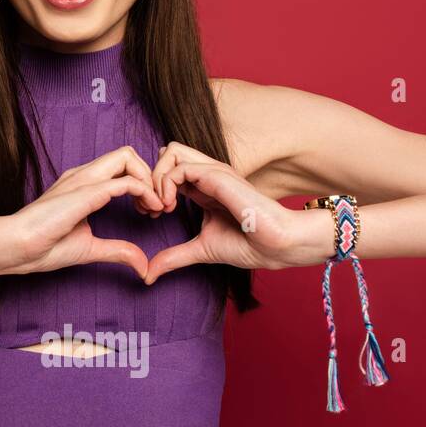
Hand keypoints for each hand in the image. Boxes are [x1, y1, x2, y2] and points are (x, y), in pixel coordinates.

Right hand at [0, 146, 167, 278]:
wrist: (19, 247)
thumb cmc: (43, 247)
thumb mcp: (90, 248)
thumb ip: (117, 251)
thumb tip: (142, 265)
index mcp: (83, 185)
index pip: (121, 166)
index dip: (143, 184)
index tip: (149, 212)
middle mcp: (84, 175)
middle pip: (128, 154)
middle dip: (151, 175)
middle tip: (158, 206)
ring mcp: (84, 179)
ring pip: (128, 156)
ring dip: (150, 179)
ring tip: (156, 206)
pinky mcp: (86, 191)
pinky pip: (125, 180)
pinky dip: (145, 191)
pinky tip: (149, 209)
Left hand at [143, 142, 323, 283]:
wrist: (278, 246)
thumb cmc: (249, 245)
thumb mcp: (200, 250)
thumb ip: (174, 257)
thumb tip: (148, 274)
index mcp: (202, 188)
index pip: (167, 171)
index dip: (151, 189)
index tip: (151, 215)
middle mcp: (206, 175)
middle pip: (165, 154)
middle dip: (148, 177)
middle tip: (151, 207)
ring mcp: (212, 172)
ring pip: (169, 152)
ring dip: (155, 179)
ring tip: (161, 207)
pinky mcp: (217, 176)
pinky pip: (179, 167)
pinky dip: (165, 185)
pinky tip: (169, 207)